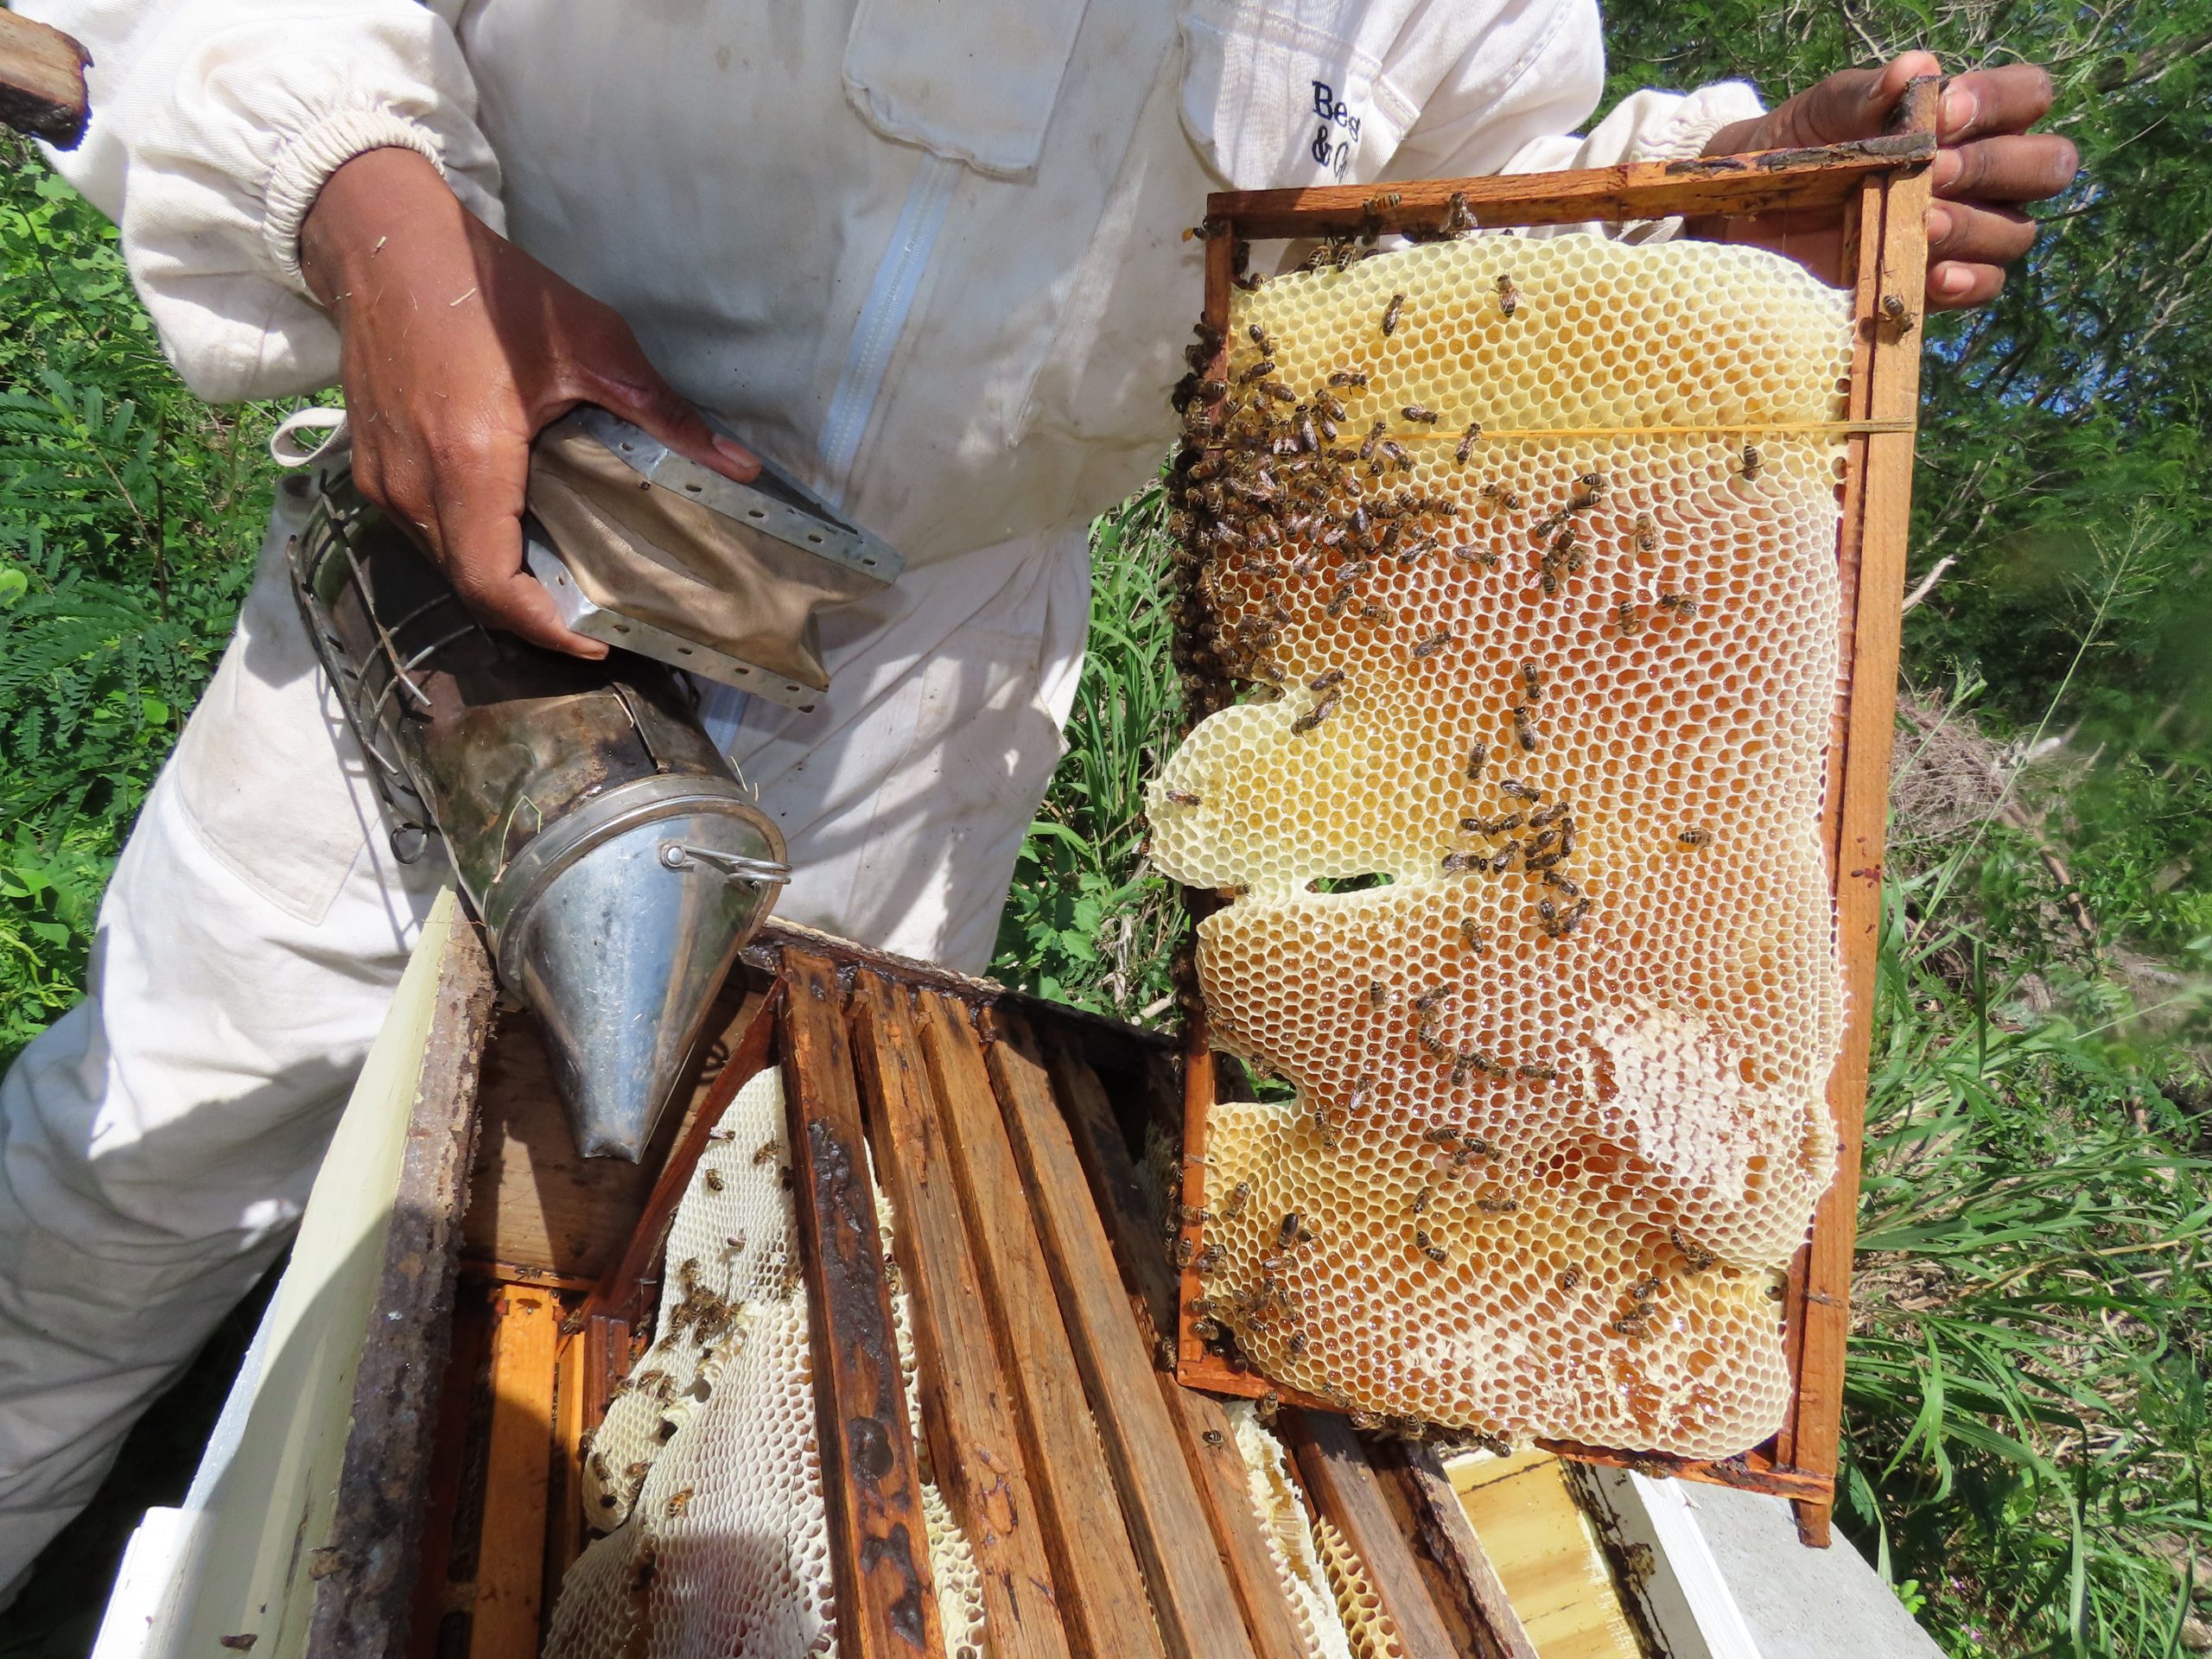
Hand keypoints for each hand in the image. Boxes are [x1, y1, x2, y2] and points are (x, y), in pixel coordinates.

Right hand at [298, 147, 757, 654]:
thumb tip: (741, 466)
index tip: (595, 641)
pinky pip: (422, 531)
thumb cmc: (485, 287)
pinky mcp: (371, 465)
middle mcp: (414, 484)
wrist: (381, 238)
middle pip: (471, 588)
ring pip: (442, 563)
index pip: (494, 587)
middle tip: (592, 612)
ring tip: (561, 575)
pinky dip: (469, 545)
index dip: (544, 630)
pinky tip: (514, 527)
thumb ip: (665, 415)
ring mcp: (383, 477)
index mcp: (469, 461)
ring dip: (499, 580)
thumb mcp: (592, 345)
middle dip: (531, 613)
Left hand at [1692, 53, 2078, 310]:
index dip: (2001, 101)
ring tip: (1923, 221)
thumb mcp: (1823, 113)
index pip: (2028, 96)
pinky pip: (1982, 287)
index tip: (1944, 113)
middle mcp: (1983, 176)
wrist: (1749, 215)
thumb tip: (1915, 69)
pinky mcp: (1936, 285)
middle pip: (2046, 166)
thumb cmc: (1800, 148)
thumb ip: (1867, 93)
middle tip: (1937, 170)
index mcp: (1970, 119)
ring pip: (2015, 231)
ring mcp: (1966, 232)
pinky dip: (1966, 282)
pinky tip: (1938, 275)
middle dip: (1997, 166)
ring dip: (1973, 225)